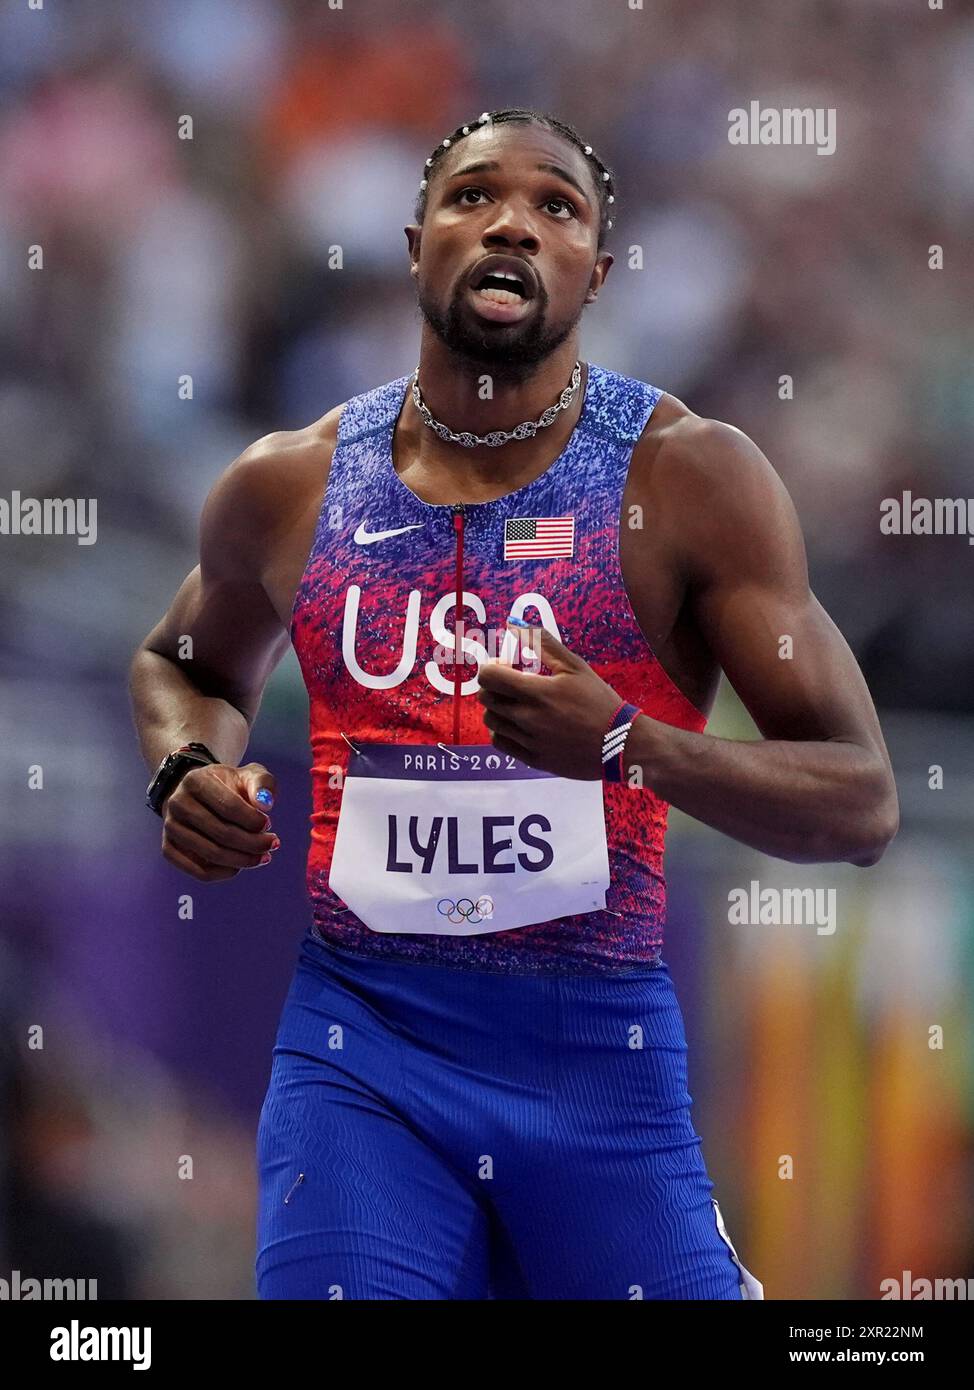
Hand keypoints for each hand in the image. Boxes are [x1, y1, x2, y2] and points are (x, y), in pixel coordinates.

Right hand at [161, 761, 279, 881]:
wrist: (200, 793)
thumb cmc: (229, 786)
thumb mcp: (249, 775)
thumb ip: (262, 784)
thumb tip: (266, 805)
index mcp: (196, 781)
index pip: (228, 806)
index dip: (253, 820)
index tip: (268, 824)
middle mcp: (177, 803)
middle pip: (221, 833)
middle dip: (253, 843)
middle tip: (272, 844)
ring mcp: (171, 827)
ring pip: (211, 854)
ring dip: (242, 860)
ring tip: (262, 857)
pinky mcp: (169, 848)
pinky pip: (198, 871)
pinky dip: (224, 872)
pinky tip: (240, 866)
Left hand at [476, 627, 624, 778]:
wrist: (620, 744)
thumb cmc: (599, 701)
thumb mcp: (575, 666)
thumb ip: (542, 643)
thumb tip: (513, 626)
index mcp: (538, 692)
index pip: (488, 676)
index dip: (492, 667)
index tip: (507, 666)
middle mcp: (528, 718)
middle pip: (486, 698)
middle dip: (495, 685)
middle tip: (513, 683)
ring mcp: (528, 741)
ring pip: (490, 721)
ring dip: (497, 707)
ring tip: (517, 703)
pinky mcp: (532, 759)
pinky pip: (500, 743)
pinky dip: (501, 730)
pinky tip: (517, 723)